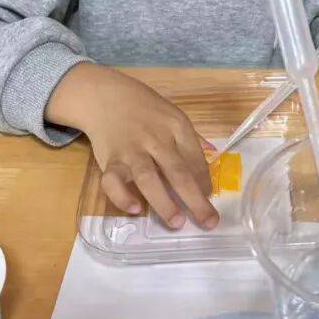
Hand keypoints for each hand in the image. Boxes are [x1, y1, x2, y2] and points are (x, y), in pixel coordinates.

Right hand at [46, 63, 218, 230]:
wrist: (104, 96)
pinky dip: (123, 196)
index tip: (210, 198)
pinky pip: (113, 181)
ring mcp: (131, 150)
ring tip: (177, 222)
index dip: (205, 181)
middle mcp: (155, 139)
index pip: (195, 158)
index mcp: (176, 126)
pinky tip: (135, 209)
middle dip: (195, 199)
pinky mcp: (109, 159)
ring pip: (148, 178)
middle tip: (209, 222)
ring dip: (163, 202)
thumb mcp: (172, 115)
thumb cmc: (144, 108)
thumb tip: (214, 154)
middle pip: (178, 171)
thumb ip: (191, 138)